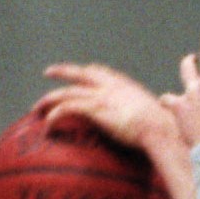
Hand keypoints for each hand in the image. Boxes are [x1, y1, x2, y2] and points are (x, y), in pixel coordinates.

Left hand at [35, 63, 174, 151]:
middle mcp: (110, 86)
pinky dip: (55, 114)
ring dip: (50, 99)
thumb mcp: (155, 115)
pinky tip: (48, 123)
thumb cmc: (162, 126)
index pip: (101, 72)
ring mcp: (101, 96)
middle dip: (63, 71)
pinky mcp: (94, 108)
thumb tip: (159, 126)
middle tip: (49, 72)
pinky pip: (67, 108)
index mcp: (124, 85)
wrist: (159, 127)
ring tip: (37, 108)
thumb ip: (149, 116)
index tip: (80, 73)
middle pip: (80, 74)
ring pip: (67, 92)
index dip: (88, 72)